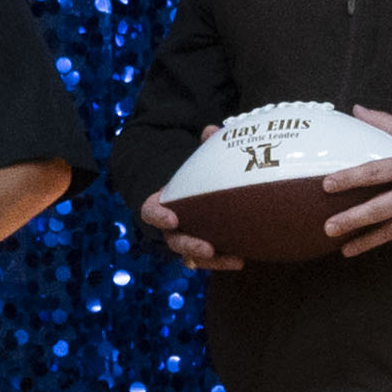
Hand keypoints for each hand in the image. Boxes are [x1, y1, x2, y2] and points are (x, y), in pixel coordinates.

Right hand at [140, 127, 242, 269]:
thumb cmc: (192, 175)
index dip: (158, 216)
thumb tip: (212, 130)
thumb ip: (203, 147)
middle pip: (173, 241)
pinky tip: (241, 260)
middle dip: (189, 245)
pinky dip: (222, 261)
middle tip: (207, 247)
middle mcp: (170, 227)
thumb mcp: (196, 160)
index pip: (150, 212)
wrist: (193, 194)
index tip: (171, 218)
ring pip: (191, 257)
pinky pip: (209, 261)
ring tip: (233, 259)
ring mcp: (185, 240)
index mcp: (161, 204)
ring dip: (209, 260)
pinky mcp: (201, 250)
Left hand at [322, 107, 391, 256]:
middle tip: (329, 228)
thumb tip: (357, 110)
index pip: (375, 172)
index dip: (349, 178)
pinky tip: (373, 240)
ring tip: (346, 249)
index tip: (328, 184)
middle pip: (380, 208)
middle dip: (352, 220)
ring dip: (367, 240)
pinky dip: (391, 234)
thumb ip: (386, 123)